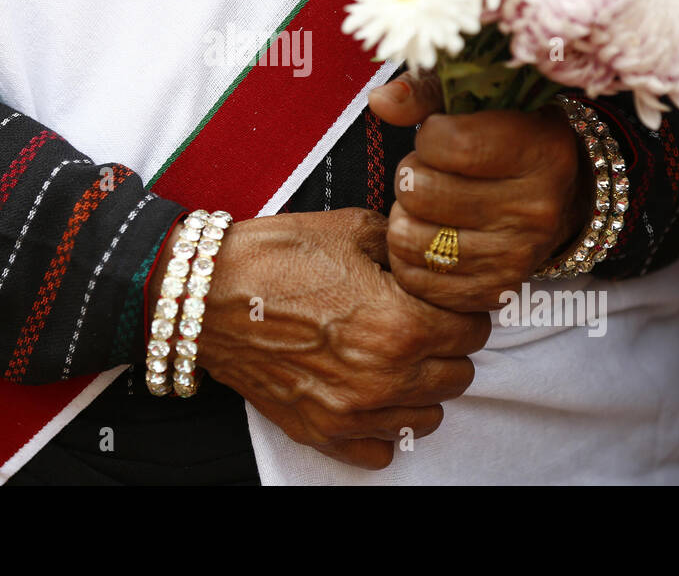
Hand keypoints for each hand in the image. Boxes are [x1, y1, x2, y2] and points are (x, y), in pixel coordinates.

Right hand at [173, 208, 489, 470]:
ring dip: (422, 387)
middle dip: (447, 347)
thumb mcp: (351, 229)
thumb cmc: (274, 258)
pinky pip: (380, 450)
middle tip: (419, 323)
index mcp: (401, 324)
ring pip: (428, 417)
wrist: (205, 295)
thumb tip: (431, 259)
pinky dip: (384, 426)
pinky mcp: (321, 431)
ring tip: (395, 357)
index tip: (441, 300)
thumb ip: (405, 248)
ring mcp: (352, 413)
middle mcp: (385, 378)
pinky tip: (370, 392)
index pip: (472, 330)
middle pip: (459, 375)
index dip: (459, 308)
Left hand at [368, 71, 593, 312]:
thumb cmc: (511, 139)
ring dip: (406, 216)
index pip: (448, 143)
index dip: (428, 136)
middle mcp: (536, 209)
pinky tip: (432, 236)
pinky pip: (414, 279)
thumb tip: (381, 102)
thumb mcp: (482, 102)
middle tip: (433, 172)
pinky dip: (409, 257)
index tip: (441, 136)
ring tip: (429, 205)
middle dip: (413, 175)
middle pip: (419, 191)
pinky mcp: (494, 292)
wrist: (566, 199)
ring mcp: (517, 257)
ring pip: (407, 237)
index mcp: (542, 152)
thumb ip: (427, 93)